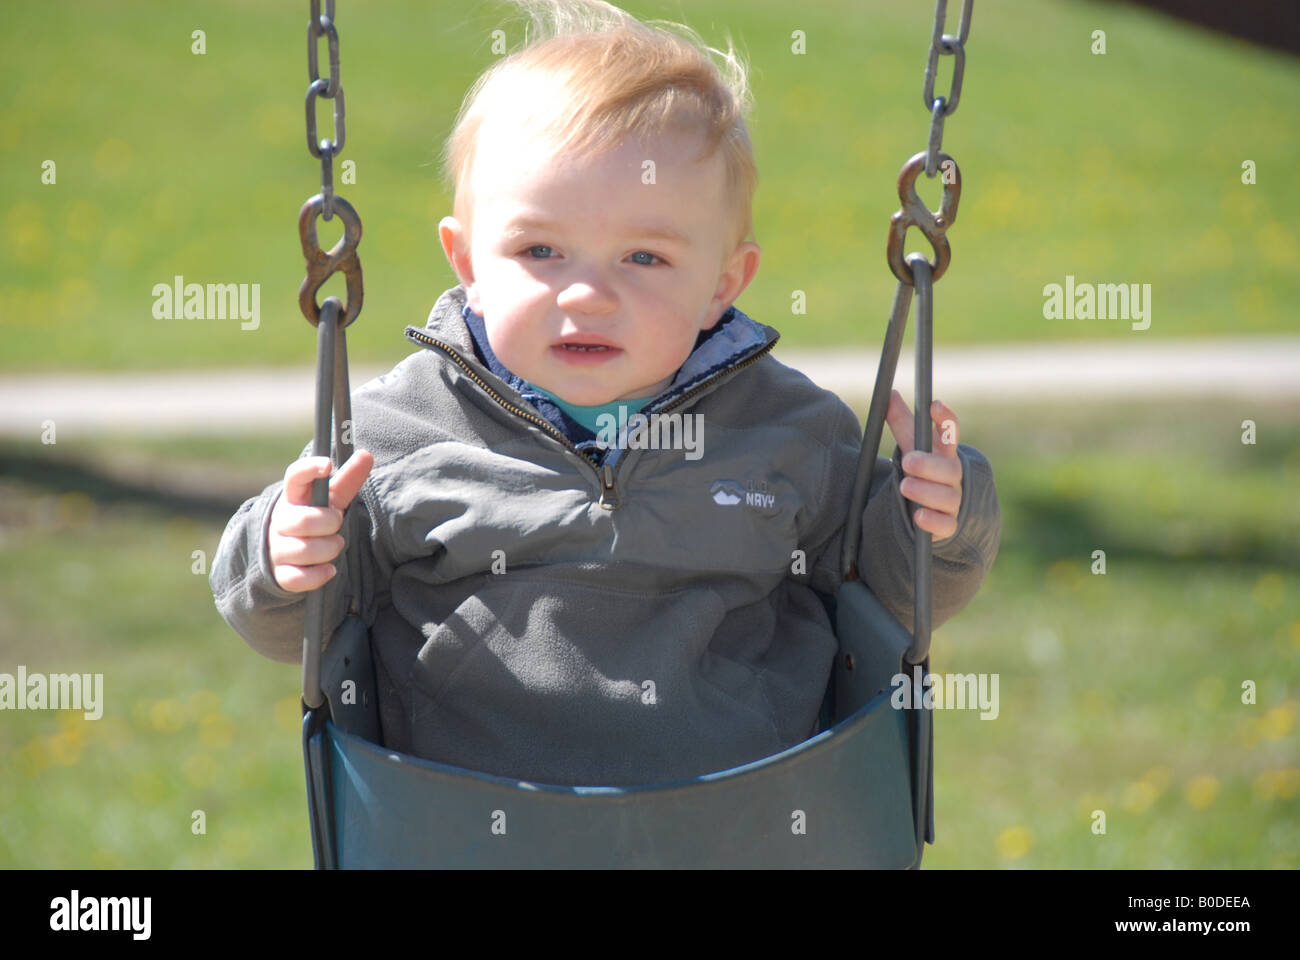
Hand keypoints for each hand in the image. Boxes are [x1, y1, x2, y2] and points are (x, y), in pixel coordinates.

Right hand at [269, 449, 373, 591]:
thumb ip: (348, 479)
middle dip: (329, 523)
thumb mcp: (330, 499)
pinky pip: (299, 578)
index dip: (309, 469)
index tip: (327, 465)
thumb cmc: (315, 516)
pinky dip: (319, 575)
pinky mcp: (281, 574)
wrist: (288, 550)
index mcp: (293, 496)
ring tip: (336, 544)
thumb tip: (366, 454)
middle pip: (304, 520)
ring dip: (329, 548)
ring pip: (305, 550)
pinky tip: (330, 569)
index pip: (295, 477)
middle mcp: (280, 521)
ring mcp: (278, 548)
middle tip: (337, 523)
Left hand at [885, 390, 961, 542]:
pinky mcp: (946, 524)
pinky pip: (946, 525)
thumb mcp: (911, 444)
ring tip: (905, 486)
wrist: (933, 503)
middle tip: (907, 461)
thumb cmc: (923, 466)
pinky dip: (933, 522)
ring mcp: (952, 501)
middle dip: (929, 465)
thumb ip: (901, 421)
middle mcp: (952, 476)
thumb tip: (889, 392)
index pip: (951, 433)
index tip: (935, 405)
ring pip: (948, 497)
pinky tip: (918, 516)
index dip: (946, 419)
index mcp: (944, 452)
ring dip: (926, 491)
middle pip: (950, 469)